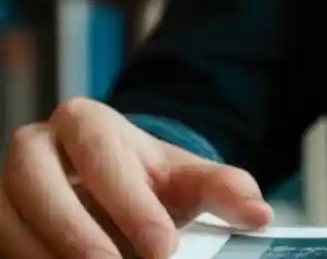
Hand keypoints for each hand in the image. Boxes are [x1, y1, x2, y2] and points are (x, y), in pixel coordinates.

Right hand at [1, 97, 272, 257]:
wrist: (115, 194)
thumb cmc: (150, 183)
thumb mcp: (191, 181)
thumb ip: (227, 191)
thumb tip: (260, 214)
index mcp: (86, 122)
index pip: (102, 154)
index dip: (129, 203)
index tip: (162, 248)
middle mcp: (35, 147)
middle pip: (38, 182)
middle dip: (76, 232)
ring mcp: (6, 185)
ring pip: (9, 218)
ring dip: (46, 255)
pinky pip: (1, 244)